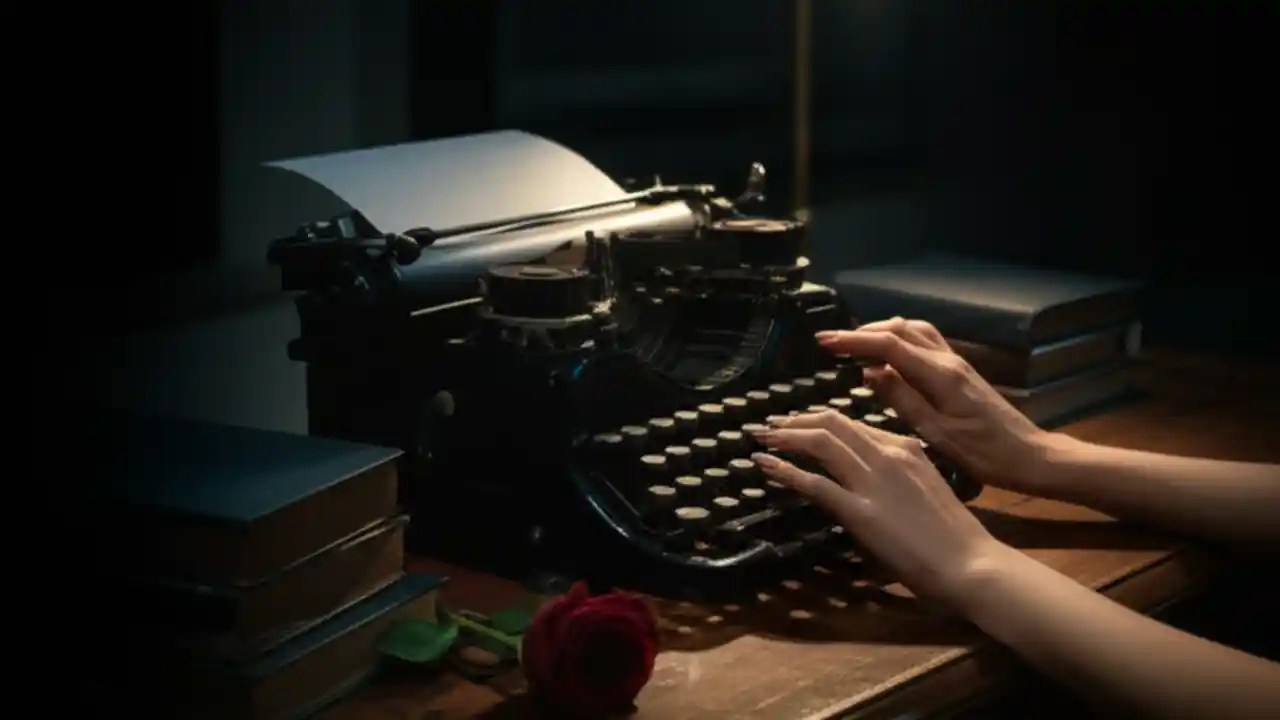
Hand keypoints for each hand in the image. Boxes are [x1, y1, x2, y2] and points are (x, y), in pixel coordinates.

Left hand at [749, 409, 1004, 610]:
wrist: (971, 563)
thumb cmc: (953, 536)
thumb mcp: (925, 489)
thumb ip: (899, 476)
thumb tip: (870, 476)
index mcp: (906, 447)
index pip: (854, 424)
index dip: (821, 421)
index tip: (800, 425)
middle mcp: (887, 454)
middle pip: (832, 423)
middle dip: (796, 421)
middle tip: (772, 427)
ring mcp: (873, 481)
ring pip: (820, 443)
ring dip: (785, 437)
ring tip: (762, 439)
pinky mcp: (860, 511)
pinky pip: (815, 482)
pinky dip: (785, 470)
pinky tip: (765, 466)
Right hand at [816, 317, 1055, 492]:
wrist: (1028, 456)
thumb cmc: (984, 454)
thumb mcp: (937, 434)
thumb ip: (902, 400)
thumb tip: (870, 371)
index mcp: (940, 375)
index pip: (889, 345)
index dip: (853, 341)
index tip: (824, 342)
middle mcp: (948, 360)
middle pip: (900, 329)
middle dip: (862, 332)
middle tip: (832, 343)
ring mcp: (956, 363)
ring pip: (914, 330)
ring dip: (882, 331)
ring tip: (855, 346)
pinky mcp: (960, 371)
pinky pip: (925, 341)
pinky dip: (900, 339)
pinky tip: (888, 356)